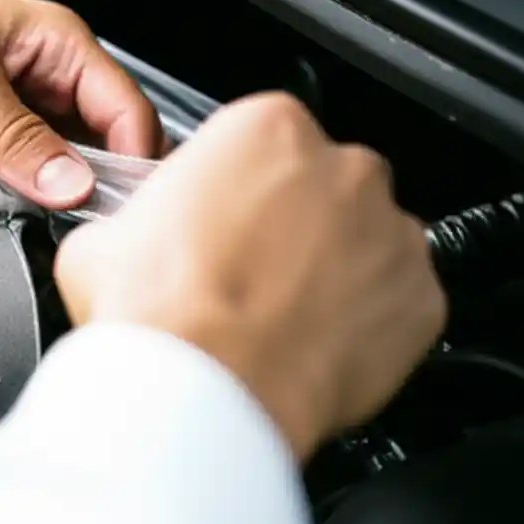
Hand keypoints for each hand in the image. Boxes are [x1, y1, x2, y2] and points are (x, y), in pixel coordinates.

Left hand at [0, 0, 162, 208]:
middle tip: (77, 223)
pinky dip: (6, 200)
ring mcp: (6, 115)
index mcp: (55, 43)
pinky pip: (8, 183)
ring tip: (30, 213)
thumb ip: (16, 132)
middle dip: (88, 185)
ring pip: (52, 171)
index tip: (119, 207)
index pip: (125, 108)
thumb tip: (69, 183)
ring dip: (43, 196)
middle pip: (95, 146)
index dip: (131, 160)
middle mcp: (38, 79)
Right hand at [54, 93, 446, 459]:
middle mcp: (343, 167)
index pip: (261, 138)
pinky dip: (369, 324)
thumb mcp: (100, 243)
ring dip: (334, 270)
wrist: (207, 393)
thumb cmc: (161, 314)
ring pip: (367, 241)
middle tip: (246, 273)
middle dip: (293, 223)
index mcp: (266, 129)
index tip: (218, 220)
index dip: (235, 185)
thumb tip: (123, 241)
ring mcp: (393, 233)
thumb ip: (132, 223)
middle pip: (323, 183)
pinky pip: (399, 304)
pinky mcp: (422, 300)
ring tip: (279, 319)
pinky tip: (315, 347)